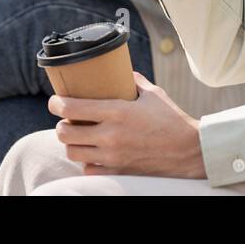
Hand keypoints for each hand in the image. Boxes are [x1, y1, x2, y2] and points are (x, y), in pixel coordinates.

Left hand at [49, 71, 206, 178]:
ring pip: (72, 153)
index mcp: (117, 111)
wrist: (189, 151)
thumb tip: (119, 71)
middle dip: (61, 125)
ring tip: (78, 137)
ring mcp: (113, 157)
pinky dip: (86, 161)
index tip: (54, 101)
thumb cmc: (172, 120)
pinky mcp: (118, 172)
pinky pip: (88, 169)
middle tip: (67, 120)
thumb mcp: (152, 93)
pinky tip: (93, 153)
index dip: (56, 103)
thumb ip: (132, 81)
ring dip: (71, 144)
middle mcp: (111, 135)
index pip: (71, 108)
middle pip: (64, 133)